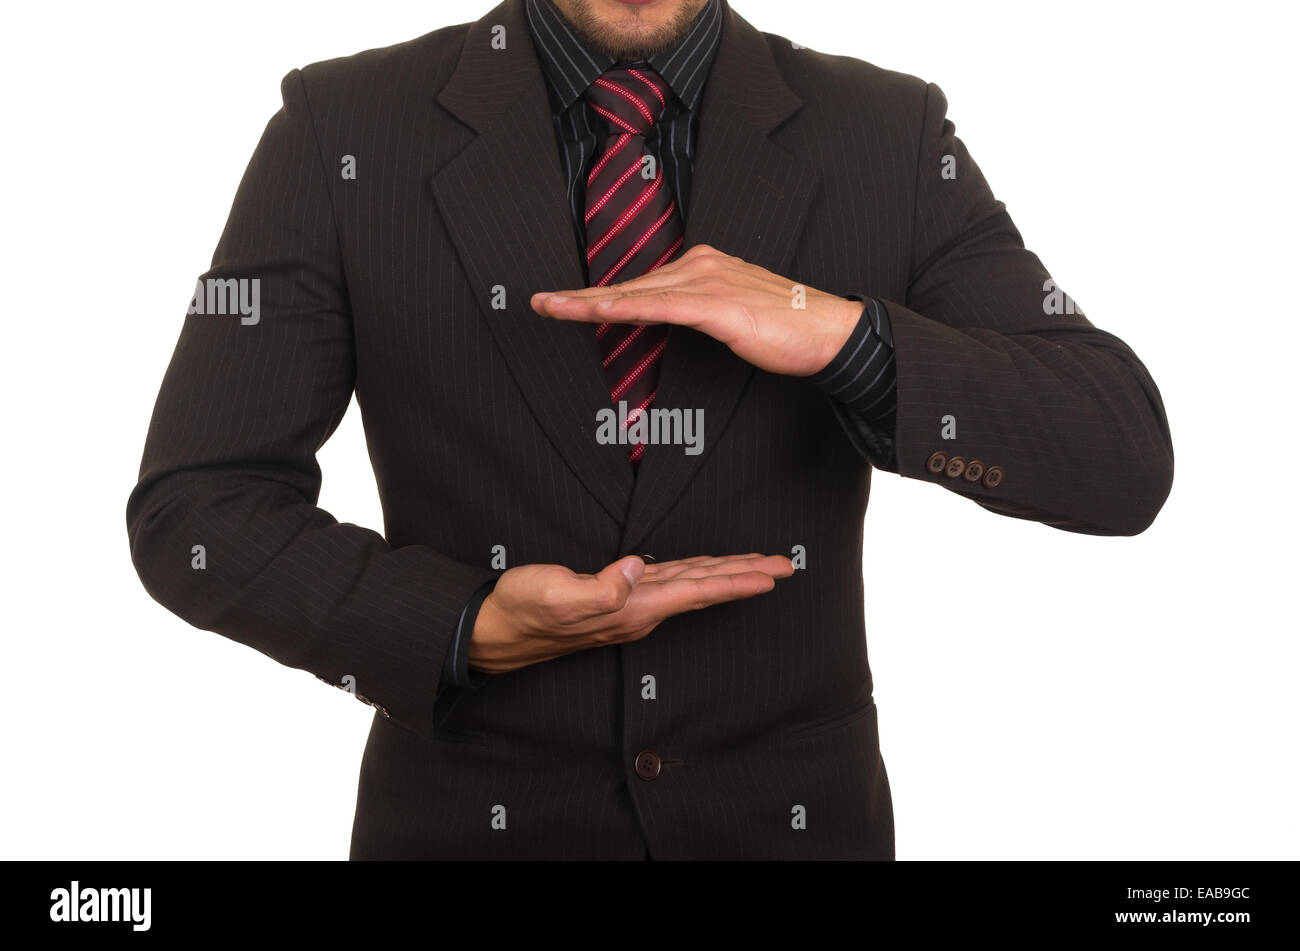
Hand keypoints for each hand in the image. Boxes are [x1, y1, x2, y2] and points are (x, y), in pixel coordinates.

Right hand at [469, 553, 794, 673]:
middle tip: (785, 567)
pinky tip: (704, 571)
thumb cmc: (520, 610)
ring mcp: (627, 607)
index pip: (697, 591)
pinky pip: (669, 585)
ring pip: (690, 585)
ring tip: (758, 567)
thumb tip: (636, 566)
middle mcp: (638, 610)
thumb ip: (600, 586)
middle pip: (704, 589)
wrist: (492, 632)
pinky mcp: (614, 598)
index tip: (773, 575)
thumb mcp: (556, 594)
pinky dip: (696, 574)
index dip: (737, 580)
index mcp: (631, 609)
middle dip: (745, 576)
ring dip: (725, 574)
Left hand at [531, 244, 863, 376]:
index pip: (641, 283)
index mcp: (704, 266)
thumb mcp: (734, 318)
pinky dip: (621, 309)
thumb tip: (673, 323)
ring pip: (635, 294)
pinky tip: (592, 312)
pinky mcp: (716, 306)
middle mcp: (701, 265)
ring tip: (548, 307)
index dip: (598, 293)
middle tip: (538, 303)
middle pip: (629, 285)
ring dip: (587, 302)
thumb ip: (701, 314)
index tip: (561, 301)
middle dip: (580, 296)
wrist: (830, 333)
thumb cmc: (789, 331)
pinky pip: (658, 308)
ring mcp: (707, 283)